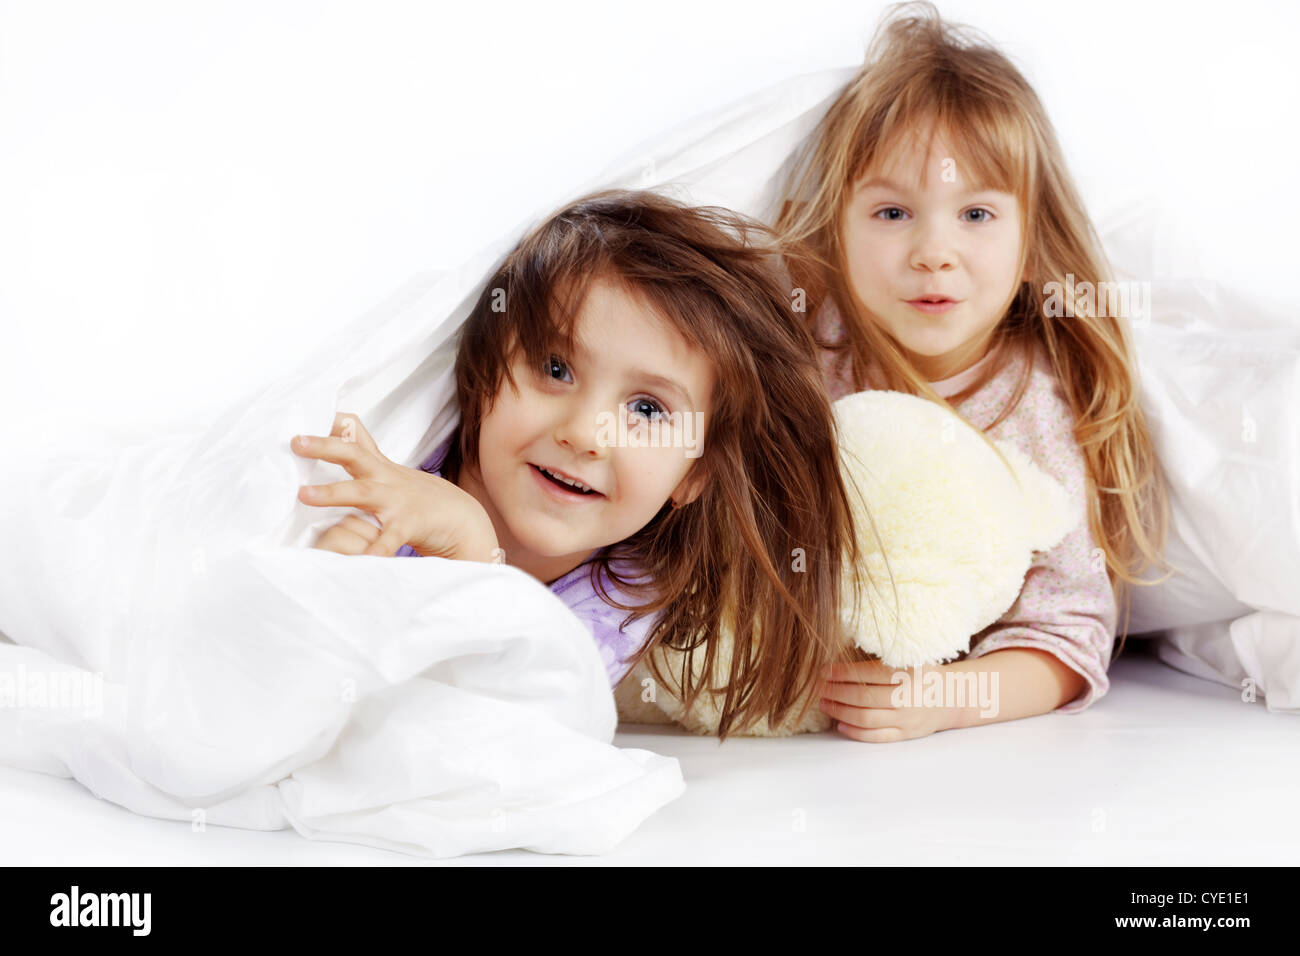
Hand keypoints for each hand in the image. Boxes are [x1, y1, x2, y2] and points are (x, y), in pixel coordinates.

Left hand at [291, 412, 497, 560]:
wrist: (462, 520)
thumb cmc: (418, 498)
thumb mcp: (390, 472)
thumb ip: (365, 452)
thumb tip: (340, 425)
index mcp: (380, 468)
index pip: (355, 438)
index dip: (332, 426)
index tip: (303, 420)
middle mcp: (386, 479)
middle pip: (354, 455)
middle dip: (324, 447)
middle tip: (296, 443)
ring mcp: (397, 502)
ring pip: (362, 492)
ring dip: (332, 492)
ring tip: (303, 495)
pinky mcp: (409, 525)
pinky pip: (389, 538)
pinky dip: (377, 548)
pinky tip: (362, 557)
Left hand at [817, 658, 958, 742]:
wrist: (952, 696)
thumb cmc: (922, 672)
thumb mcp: (910, 656)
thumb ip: (884, 654)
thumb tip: (842, 649)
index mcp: (909, 672)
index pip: (868, 673)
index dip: (841, 673)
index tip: (823, 671)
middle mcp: (909, 697)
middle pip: (863, 698)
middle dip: (835, 692)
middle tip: (819, 688)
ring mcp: (908, 718)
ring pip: (866, 718)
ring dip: (840, 711)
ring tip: (824, 703)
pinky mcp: (906, 734)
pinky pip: (877, 736)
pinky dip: (855, 732)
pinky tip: (839, 724)